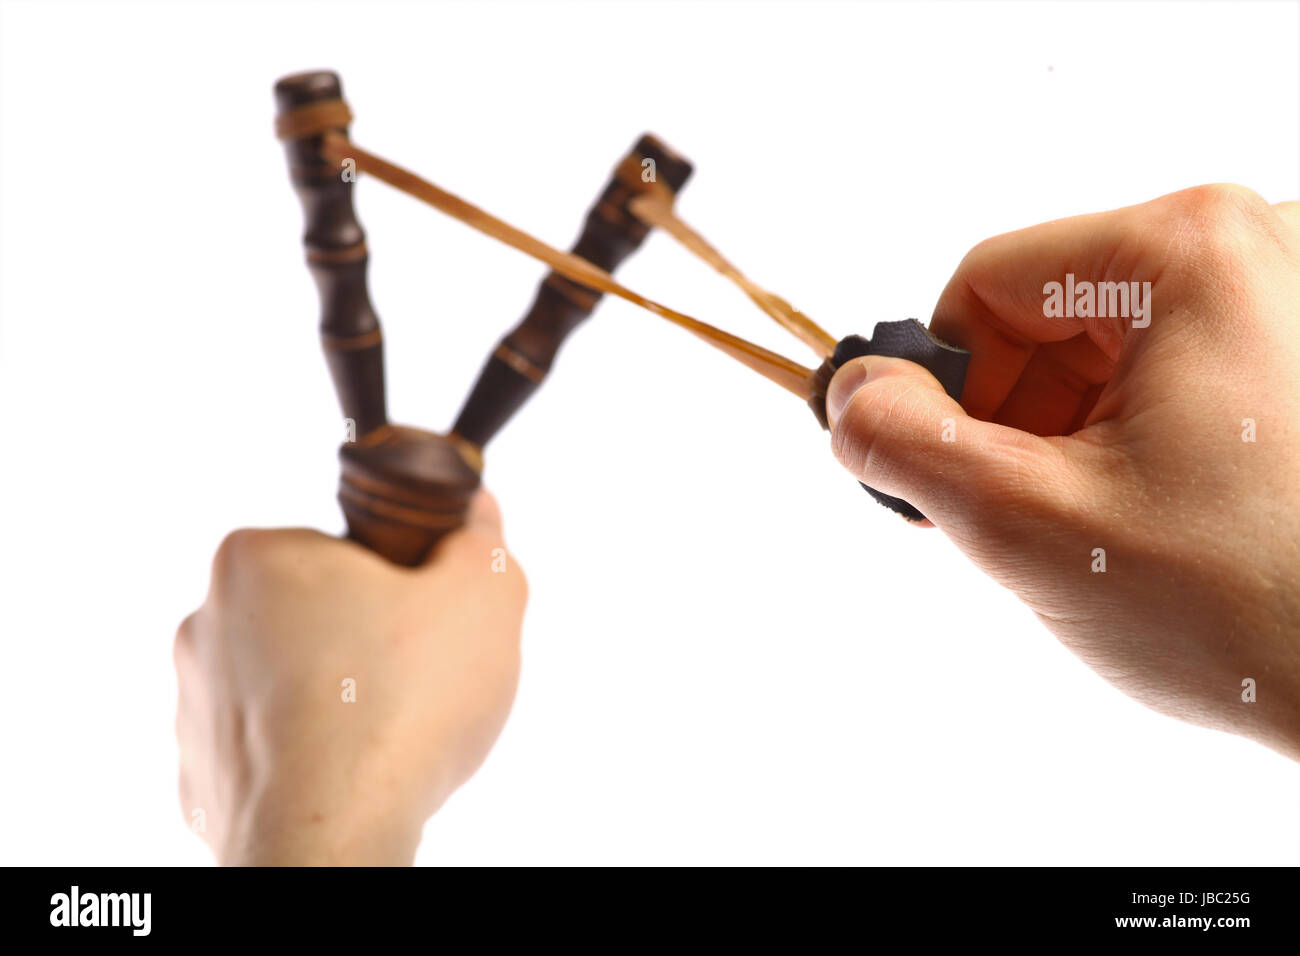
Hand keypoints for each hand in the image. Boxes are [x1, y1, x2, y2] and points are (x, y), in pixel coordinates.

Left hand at [174, 490, 526, 863]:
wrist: (332, 840)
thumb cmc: (399, 707)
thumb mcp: (481, 594)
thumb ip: (481, 541)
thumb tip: (477, 514)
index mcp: (257, 556)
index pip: (347, 551)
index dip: (403, 583)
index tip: (429, 621)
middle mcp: (207, 622)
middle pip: (318, 615)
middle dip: (368, 640)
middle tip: (418, 678)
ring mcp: (197, 706)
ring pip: (295, 685)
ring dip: (341, 701)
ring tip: (390, 735)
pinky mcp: (204, 778)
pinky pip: (277, 751)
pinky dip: (316, 760)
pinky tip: (355, 777)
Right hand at [826, 185, 1299, 758]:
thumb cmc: (1252, 608)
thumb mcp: (1031, 524)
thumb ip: (908, 446)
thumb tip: (849, 395)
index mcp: (1190, 250)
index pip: (985, 283)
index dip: (947, 387)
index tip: (963, 476)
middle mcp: (1258, 247)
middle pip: (1048, 313)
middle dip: (1015, 421)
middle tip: (1035, 517)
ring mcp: (1290, 305)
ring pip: (1103, 350)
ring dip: (1070, 439)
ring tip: (1107, 530)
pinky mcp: (1298, 359)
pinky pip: (1168, 373)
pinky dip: (1132, 442)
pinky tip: (1162, 518)